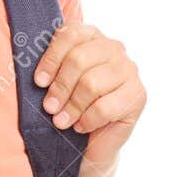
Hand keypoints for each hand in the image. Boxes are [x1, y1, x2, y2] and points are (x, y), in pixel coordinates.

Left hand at [32, 22, 145, 164]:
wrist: (92, 142)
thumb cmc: (70, 106)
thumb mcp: (56, 82)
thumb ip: (51, 69)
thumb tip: (38, 77)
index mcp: (91, 36)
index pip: (70, 34)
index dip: (51, 59)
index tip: (39, 82)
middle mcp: (113, 48)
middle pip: (79, 59)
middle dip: (60, 87)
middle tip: (49, 107)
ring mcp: (128, 70)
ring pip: (91, 84)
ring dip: (72, 107)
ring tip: (61, 121)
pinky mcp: (138, 95)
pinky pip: (104, 107)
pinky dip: (87, 120)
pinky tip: (81, 126)